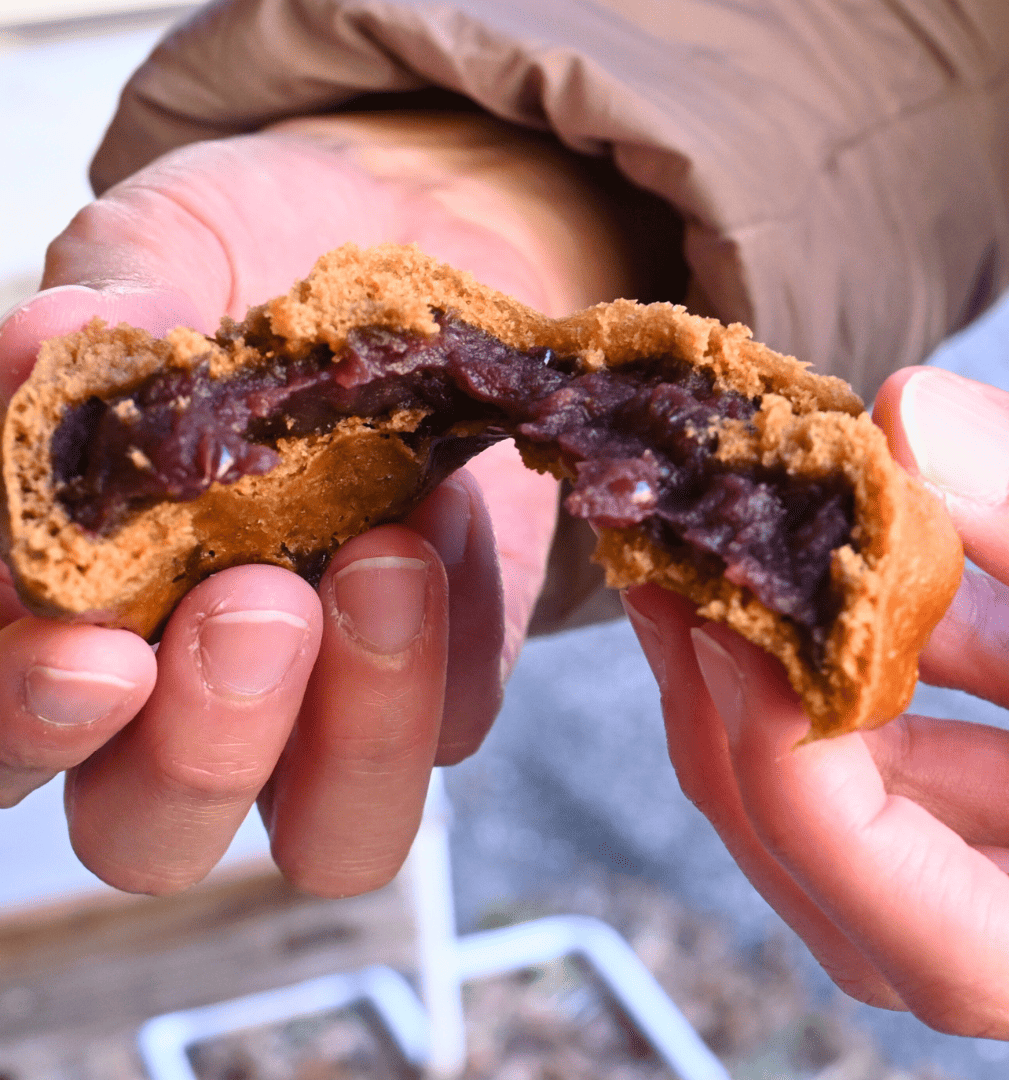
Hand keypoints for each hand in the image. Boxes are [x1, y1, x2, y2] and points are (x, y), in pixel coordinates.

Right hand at [0, 113, 628, 896]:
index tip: (97, 656)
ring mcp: (316, 696)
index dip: (13, 726)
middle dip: (205, 747)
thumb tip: (34, 347)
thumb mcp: (173, 242)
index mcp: (41, 590)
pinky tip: (448, 513)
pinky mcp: (436, 679)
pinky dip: (457, 636)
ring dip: (361, 727)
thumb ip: (104, 298)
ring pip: (331, 835)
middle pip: (147, 830)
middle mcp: (171, 678)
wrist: (422, 240)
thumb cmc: (265, 247)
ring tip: (387, 554)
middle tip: (259, 600)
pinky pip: (455, 727)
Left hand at [624, 364, 1008, 1036]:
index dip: (806, 787)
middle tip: (670, 585)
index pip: (925, 936)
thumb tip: (908, 416)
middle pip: (843, 892)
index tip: (729, 634)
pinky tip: (811, 580)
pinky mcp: (1008, 805)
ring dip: (764, 695)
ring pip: (849, 829)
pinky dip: (851, 676)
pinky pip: (901, 766)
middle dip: (734, 733)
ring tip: (702, 567)